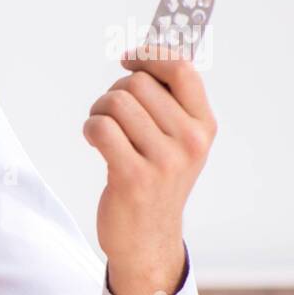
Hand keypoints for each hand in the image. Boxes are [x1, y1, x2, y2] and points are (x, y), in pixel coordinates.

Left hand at [82, 50, 216, 294]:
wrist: (147, 238)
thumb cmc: (156, 182)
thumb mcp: (178, 143)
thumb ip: (168, 103)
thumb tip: (144, 56)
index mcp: (203, 127)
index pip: (182, 70)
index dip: (150, 56)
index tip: (129, 59)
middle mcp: (190, 142)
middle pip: (138, 83)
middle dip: (114, 90)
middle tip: (109, 111)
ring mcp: (164, 161)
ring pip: (116, 103)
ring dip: (98, 110)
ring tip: (101, 128)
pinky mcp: (134, 177)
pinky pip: (100, 128)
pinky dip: (89, 129)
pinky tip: (94, 141)